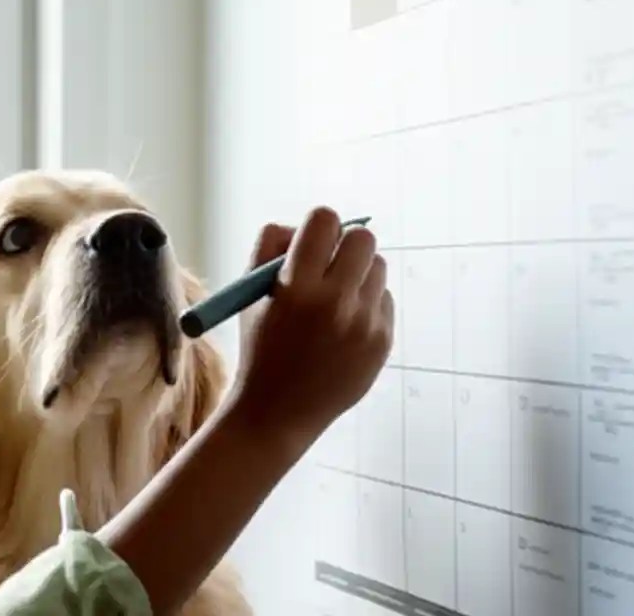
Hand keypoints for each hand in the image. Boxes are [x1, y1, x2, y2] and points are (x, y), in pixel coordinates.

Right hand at [228, 206, 394, 455]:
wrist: (277, 414)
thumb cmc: (260, 348)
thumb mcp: (249, 295)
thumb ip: (270, 247)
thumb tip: (302, 225)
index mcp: (297, 287)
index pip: (325, 220)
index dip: (317, 228)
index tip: (311, 244)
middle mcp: (335, 303)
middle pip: (363, 238)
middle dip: (344, 245)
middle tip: (330, 265)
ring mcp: (364, 324)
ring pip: (378, 266)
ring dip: (358, 274)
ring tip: (336, 299)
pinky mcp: (382, 341)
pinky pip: (384, 299)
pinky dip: (367, 304)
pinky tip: (344, 327)